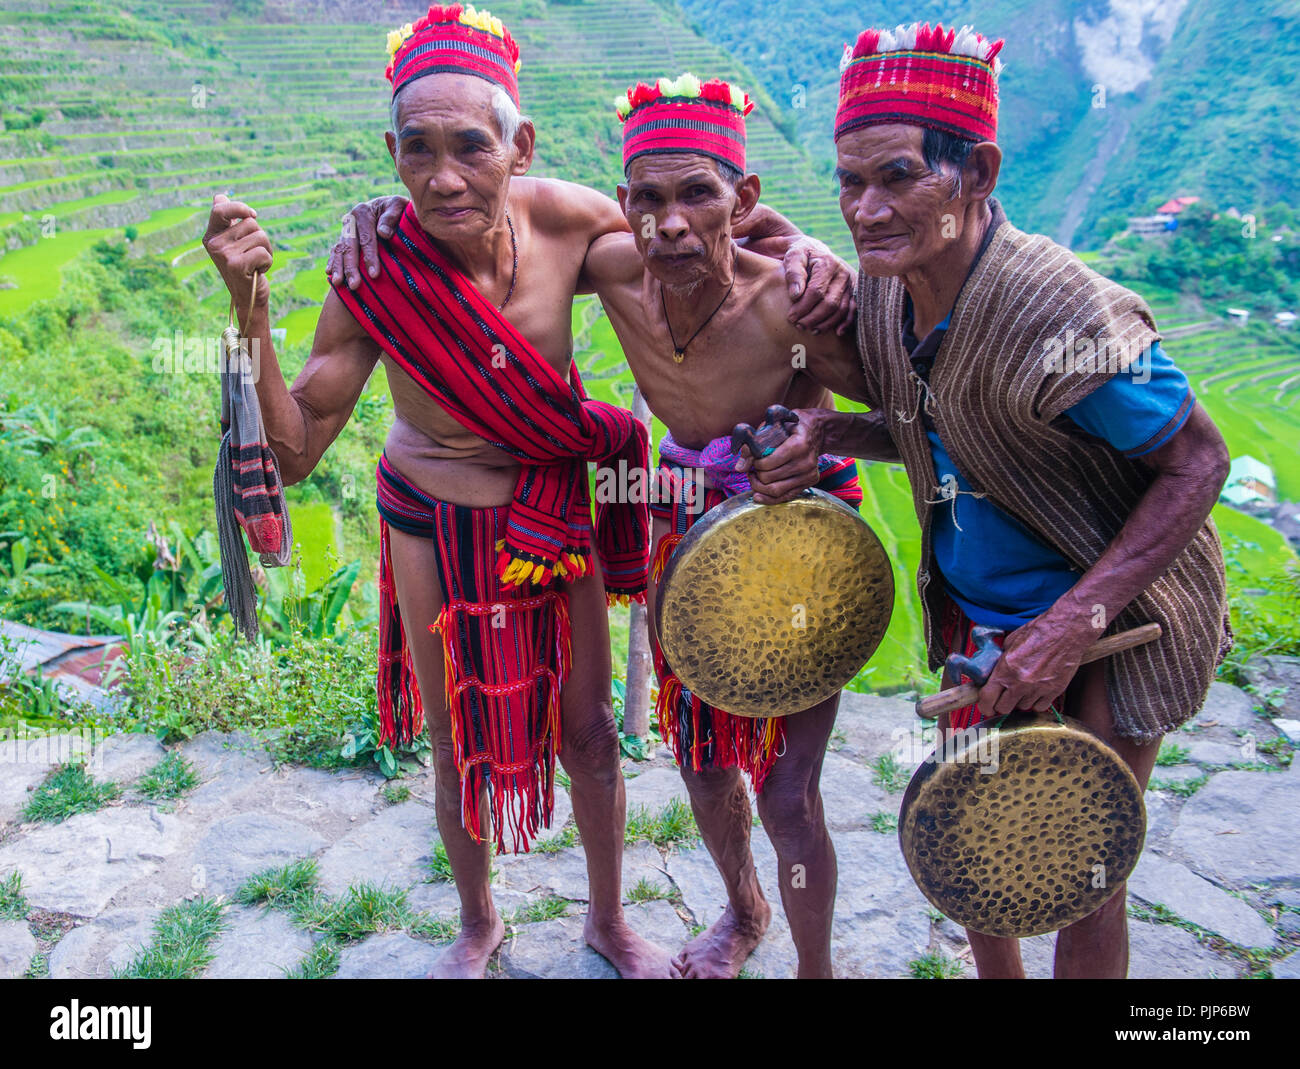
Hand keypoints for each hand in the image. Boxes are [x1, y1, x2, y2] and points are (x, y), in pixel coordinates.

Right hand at [203, 194, 271, 321]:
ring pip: (260, 236)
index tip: (253, 215)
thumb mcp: (235, 242)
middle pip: (250, 223)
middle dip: (261, 237)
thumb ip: (229, 221)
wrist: (249, 297)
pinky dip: (268, 262)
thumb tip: (220, 196)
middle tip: (254, 255)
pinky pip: (263, 252)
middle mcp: (213, 244)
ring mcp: (223, 254)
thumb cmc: (246, 267)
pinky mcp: (235, 265)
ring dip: (266, 250)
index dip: (239, 207)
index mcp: (211, 236)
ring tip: (256, 263)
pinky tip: (258, 271)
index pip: (219, 208)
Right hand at [327, 195, 408, 286]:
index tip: (374, 275)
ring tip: (339, 283)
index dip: (369, 257)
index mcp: (363, 212)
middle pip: (349, 246)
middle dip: (351, 267)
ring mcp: (345, 230)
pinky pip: (336, 251)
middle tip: (355, 285)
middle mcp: (350, 220)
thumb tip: (383, 233)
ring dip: (338, 267)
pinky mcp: (344, 238)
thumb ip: (391, 217)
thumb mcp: (399, 206)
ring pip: (339, 250)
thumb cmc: (399, 209)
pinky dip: (333, 262)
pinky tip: (330, 275)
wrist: (390, 206)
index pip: (366, 238)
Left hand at [735, 409, 824, 504]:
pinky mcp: (810, 482)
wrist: (818, 431)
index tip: (754, 459)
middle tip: (753, 469)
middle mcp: (806, 462)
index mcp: (798, 445)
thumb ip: (754, 445)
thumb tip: (739, 468)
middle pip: (769, 478)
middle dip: (756, 475)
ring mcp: (809, 474)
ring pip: (776, 491)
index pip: (768, 463)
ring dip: (759, 486)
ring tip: (755, 477)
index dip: (755, 463)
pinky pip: (786, 497)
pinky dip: (769, 498)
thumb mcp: (772, 427)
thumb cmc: (792, 426)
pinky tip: (758, 494)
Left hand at [782, 237, 856, 335]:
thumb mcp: (793, 256)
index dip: (803, 307)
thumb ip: (793, 272)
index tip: (791, 317)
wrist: (815, 251)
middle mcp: (843, 273)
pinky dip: (847, 322)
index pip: (816, 291)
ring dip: (826, 323)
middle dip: (813, 318)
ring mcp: (850, 283)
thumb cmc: (801, 255)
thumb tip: (795, 294)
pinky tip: (837, 332)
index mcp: (828, 263)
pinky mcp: (853, 292)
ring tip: (810, 330)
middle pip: (830, 303)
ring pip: (841, 309)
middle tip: (799, 326)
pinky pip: (853, 310)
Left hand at [974, 610, 1096, 718]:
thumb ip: (1001, 661)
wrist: (1065, 631)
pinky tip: (1036, 691)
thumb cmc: (1038, 632)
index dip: (985, 706)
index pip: (987, 698)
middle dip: (1002, 704)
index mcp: (1005, 669)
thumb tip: (994, 671)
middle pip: (1004, 708)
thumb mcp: (1010, 643)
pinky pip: (1040, 707)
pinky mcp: (1054, 690)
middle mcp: (1020, 682)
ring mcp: (1038, 688)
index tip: (986, 707)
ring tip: (1024, 688)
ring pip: (1023, 708)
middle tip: (1004, 698)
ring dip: (1020, 701)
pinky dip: (1037, 702)